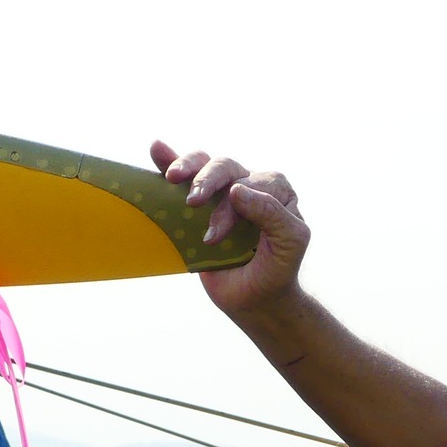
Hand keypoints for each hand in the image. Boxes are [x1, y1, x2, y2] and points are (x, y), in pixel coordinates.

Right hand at [151, 141, 310, 315]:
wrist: (255, 298)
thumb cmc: (276, 270)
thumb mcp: (289, 243)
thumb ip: (272, 214)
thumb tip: (235, 189)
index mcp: (276, 190)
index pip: (253, 184)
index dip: (233, 205)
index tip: (214, 235)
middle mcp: (250, 184)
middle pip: (226, 167)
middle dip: (208, 181)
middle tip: (193, 202)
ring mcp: (222, 192)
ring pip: (206, 163)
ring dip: (187, 166)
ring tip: (173, 178)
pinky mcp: (199, 204)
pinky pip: (185, 176)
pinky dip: (169, 160)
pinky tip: (156, 149)